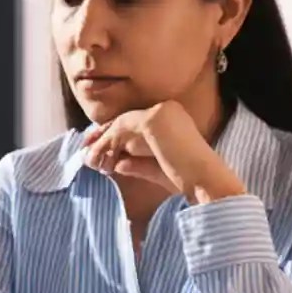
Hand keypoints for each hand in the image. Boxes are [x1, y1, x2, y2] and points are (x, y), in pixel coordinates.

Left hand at [82, 101, 246, 203]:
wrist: (205, 182)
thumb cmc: (189, 181)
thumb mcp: (158, 170)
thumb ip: (138, 164)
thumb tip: (118, 163)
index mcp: (173, 119)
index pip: (137, 123)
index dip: (115, 135)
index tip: (97, 148)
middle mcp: (168, 110)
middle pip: (127, 120)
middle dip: (104, 136)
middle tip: (86, 148)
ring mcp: (161, 112)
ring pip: (123, 124)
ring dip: (104, 143)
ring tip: (90, 159)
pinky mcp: (154, 120)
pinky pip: (123, 130)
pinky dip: (109, 144)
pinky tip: (101, 158)